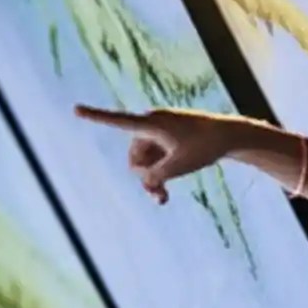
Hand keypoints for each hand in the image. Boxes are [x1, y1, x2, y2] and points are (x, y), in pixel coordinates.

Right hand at [75, 105, 240, 202]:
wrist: (231, 136)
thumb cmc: (205, 148)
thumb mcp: (177, 168)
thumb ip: (153, 176)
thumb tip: (144, 180)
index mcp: (152, 123)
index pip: (118, 121)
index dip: (95, 117)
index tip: (75, 109)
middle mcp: (152, 123)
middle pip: (134, 155)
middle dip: (143, 177)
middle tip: (160, 197)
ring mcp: (161, 131)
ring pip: (144, 160)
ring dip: (151, 179)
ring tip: (164, 198)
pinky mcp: (170, 138)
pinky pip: (155, 158)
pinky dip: (159, 172)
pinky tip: (164, 194)